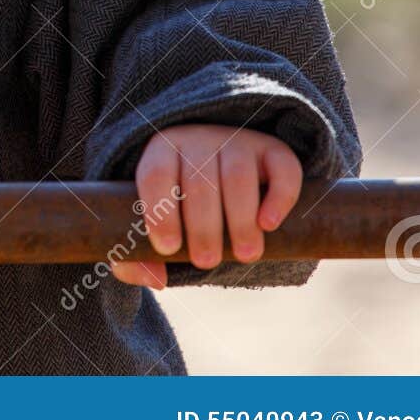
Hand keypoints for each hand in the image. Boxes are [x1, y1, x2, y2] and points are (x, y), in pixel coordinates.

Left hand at [107, 124, 302, 289]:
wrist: (224, 171)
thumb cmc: (181, 203)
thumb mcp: (154, 220)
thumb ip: (137, 253)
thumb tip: (155, 279)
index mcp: (162, 150)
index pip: (155, 175)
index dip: (161, 213)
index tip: (168, 249)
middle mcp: (199, 139)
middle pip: (199, 180)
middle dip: (202, 226)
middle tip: (205, 262)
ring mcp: (238, 140)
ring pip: (238, 175)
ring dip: (240, 219)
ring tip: (243, 255)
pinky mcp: (274, 149)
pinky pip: (281, 167)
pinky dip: (278, 196)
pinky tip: (268, 224)